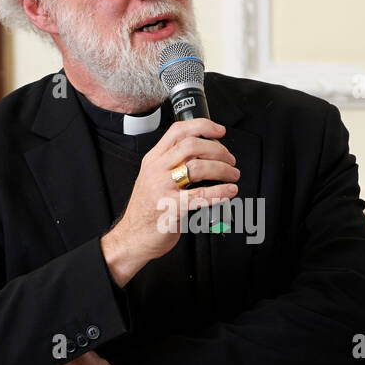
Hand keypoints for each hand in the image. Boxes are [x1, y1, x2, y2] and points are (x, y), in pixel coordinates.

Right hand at [101, 117, 239, 285]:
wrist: (132, 237)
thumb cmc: (147, 210)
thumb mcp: (153, 179)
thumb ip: (173, 164)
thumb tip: (205, 155)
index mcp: (153, 159)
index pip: (178, 131)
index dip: (203, 126)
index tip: (220, 131)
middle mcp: (156, 170)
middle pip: (192, 146)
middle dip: (218, 150)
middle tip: (230, 160)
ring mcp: (162, 188)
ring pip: (198, 167)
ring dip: (222, 170)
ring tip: (233, 176)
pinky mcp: (170, 207)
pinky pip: (200, 195)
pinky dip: (220, 192)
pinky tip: (229, 191)